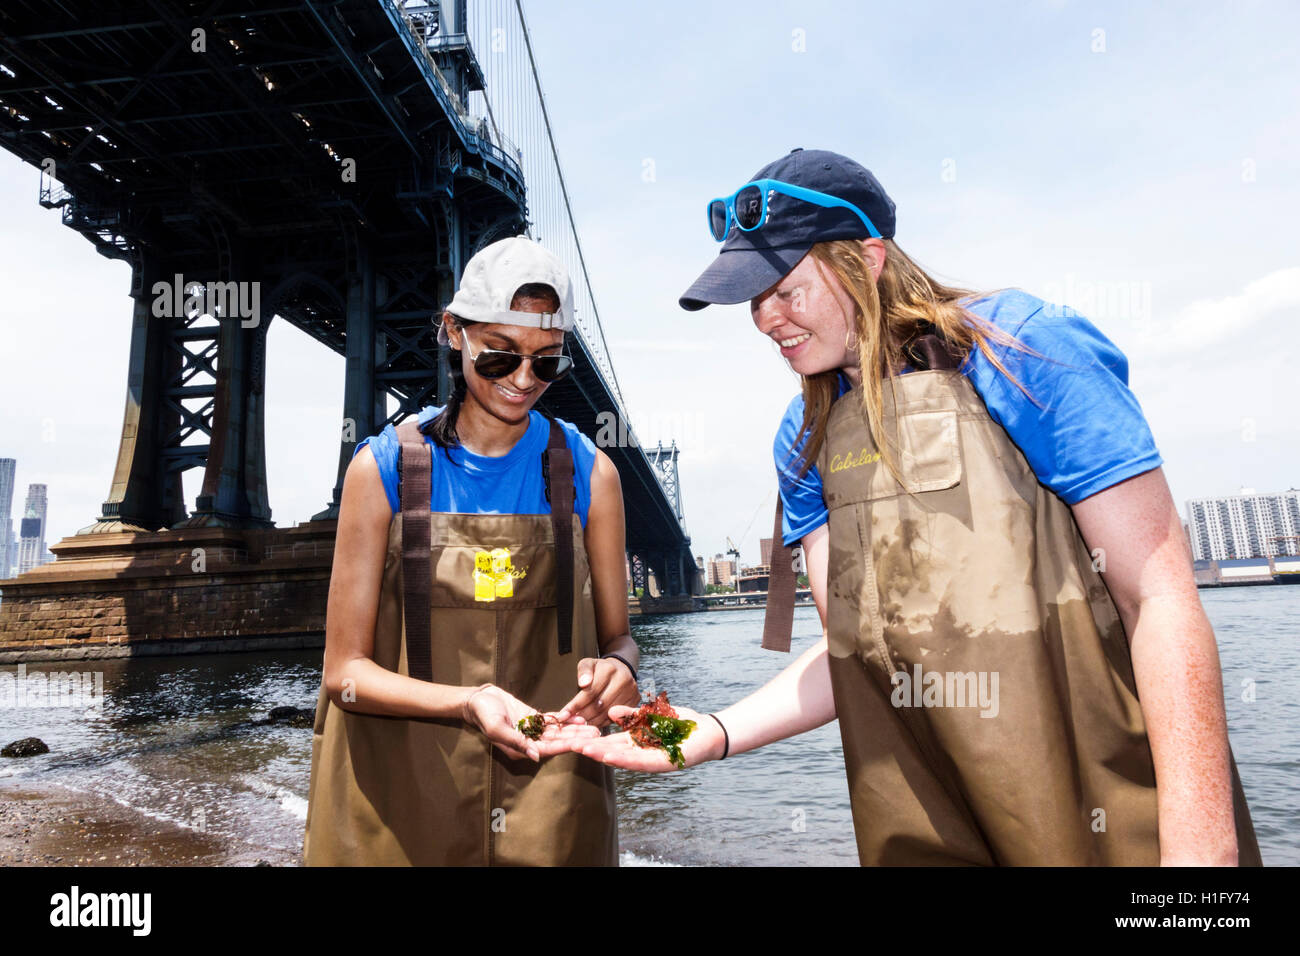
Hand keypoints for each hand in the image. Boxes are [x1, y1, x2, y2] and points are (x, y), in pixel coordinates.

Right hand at [462, 684, 599, 761]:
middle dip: (577, 739)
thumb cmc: (484, 714)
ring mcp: (532, 730)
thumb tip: (535, 756)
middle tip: (597, 736)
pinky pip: (552, 721)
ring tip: (594, 728)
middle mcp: (529, 742)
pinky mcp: (533, 718)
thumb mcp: (497, 728)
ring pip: (558, 732)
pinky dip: (565, 720)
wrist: (478, 699)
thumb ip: (516, 742)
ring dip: (575, 731)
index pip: (548, 749)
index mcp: (521, 748)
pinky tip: (579, 719)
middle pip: (557, 742)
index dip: (566, 746)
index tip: (583, 744)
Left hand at [557, 656, 639, 726]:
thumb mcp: (588, 664)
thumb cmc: (600, 669)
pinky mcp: (635, 701)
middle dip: (583, 715)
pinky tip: (593, 723)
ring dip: (592, 721)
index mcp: (609, 669)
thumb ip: (583, 672)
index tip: (563, 715)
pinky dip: (603, 722)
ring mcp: (632, 691)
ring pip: (608, 713)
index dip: (576, 705)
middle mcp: (623, 680)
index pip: (590, 691)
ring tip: (580, 724)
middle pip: (600, 705)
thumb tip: (583, 683)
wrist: (621, 669)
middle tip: (570, 722)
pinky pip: (617, 717)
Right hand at [573, 703, 722, 770]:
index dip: (594, 739)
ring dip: (603, 755)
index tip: (575, 735)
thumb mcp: (651, 716)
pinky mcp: (663, 764)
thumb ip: (632, 715)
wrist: (708, 731)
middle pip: (612, 753)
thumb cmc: (681, 724)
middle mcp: (641, 754)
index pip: (611, 743)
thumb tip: (611, 711)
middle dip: (592, 748)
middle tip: (570, 744)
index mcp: (638, 742)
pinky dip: (624, 760)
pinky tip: (609, 757)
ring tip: (585, 751)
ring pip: (623, 760)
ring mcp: (651, 760)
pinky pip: (640, 762)